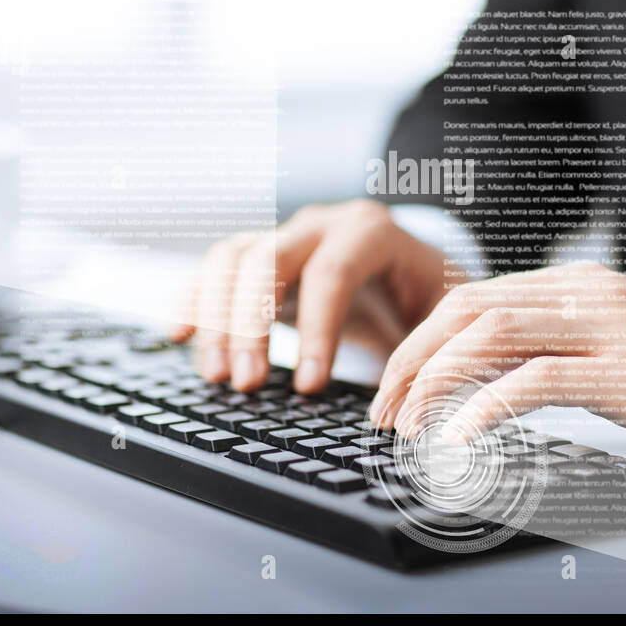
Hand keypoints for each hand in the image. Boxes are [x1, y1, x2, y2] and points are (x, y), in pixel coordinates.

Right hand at [171, 199, 463, 393]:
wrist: (417, 274)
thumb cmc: (432, 300)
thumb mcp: (445, 316)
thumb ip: (426, 346)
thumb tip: (400, 401)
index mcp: (371, 232)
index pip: (333, 272)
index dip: (317, 330)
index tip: (310, 386)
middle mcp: (321, 224)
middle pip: (268, 258)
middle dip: (251, 324)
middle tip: (247, 384)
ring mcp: (286, 235)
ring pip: (232, 258)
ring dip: (217, 316)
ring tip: (219, 375)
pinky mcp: (261, 257)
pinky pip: (215, 268)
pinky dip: (194, 297)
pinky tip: (180, 333)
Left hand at [368, 261, 625, 473]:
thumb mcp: (612, 343)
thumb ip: (552, 342)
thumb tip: (475, 370)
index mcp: (578, 283)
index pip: (474, 295)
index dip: (421, 338)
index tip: (394, 383)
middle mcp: (586, 293)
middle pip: (468, 308)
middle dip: (412, 356)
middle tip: (384, 405)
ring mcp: (606, 328)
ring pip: (491, 335)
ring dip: (435, 381)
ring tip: (408, 422)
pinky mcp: (624, 372)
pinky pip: (534, 380)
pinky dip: (484, 406)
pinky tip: (459, 433)